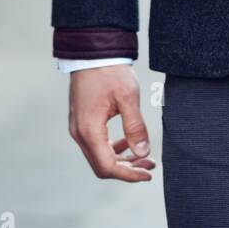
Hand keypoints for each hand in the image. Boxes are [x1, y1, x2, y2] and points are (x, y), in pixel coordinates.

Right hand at [68, 65, 155, 181]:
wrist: (93, 52)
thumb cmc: (110, 71)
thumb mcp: (128, 97)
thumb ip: (135, 127)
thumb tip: (143, 153)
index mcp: (89, 130)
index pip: (108, 166)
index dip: (129, 175)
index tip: (148, 174)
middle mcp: (80, 133)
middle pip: (102, 166)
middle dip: (127, 169)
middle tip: (150, 166)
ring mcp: (78, 127)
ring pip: (99, 156)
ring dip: (121, 160)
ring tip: (143, 157)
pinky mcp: (82, 121)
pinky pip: (96, 144)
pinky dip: (113, 148)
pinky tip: (128, 143)